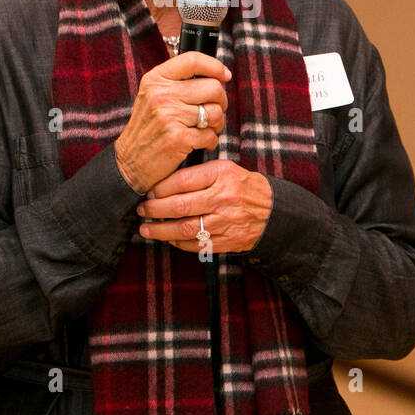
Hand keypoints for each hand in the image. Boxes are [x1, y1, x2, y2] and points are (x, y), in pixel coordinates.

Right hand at [113, 52, 230, 193]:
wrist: (130, 161)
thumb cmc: (148, 128)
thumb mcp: (152, 96)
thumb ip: (177, 82)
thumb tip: (215, 74)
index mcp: (155, 80)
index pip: (192, 60)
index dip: (215, 66)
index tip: (225, 75)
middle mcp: (161, 95)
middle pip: (213, 87)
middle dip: (221, 101)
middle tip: (213, 111)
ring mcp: (169, 117)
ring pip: (216, 112)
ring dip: (217, 123)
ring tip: (205, 128)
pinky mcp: (178, 139)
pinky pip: (211, 135)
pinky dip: (210, 141)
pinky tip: (200, 142)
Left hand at [135, 159, 273, 254]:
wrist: (273, 210)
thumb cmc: (243, 186)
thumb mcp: (225, 169)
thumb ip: (199, 174)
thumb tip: (163, 182)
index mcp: (222, 175)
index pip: (183, 180)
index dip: (160, 188)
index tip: (149, 192)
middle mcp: (223, 198)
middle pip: (180, 206)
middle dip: (155, 209)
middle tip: (142, 210)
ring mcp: (226, 222)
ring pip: (186, 229)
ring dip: (161, 230)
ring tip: (146, 229)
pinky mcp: (228, 241)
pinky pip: (198, 245)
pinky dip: (179, 243)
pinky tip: (169, 238)